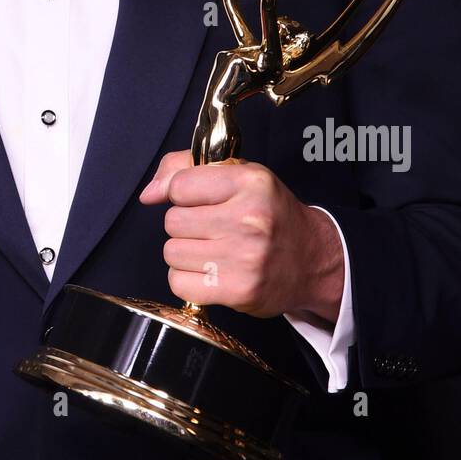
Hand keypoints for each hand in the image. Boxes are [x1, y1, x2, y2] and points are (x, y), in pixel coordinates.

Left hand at [138, 151, 344, 323]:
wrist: (312, 260)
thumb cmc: (269, 213)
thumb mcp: (239, 175)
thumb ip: (186, 169)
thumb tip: (148, 194)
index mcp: (250, 182)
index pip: (180, 186)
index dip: (181, 194)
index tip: (197, 201)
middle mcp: (249, 218)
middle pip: (173, 221)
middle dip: (185, 225)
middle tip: (211, 228)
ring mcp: (244, 257)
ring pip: (172, 252)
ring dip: (184, 253)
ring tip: (212, 250)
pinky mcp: (238, 290)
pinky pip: (178, 283)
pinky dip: (187, 279)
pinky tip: (210, 272)